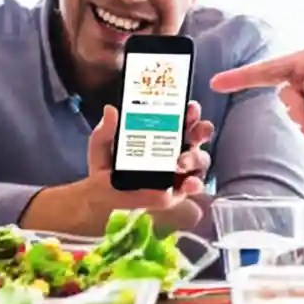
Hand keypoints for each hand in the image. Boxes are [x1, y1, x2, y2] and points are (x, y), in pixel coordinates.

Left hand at [84, 102, 212, 230]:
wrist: (101, 195)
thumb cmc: (107, 164)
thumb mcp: (102, 144)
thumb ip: (106, 129)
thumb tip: (110, 110)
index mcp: (162, 131)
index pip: (182, 116)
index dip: (191, 111)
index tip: (190, 107)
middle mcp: (177, 147)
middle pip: (199, 135)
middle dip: (202, 130)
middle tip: (194, 130)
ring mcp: (180, 170)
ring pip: (200, 159)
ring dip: (195, 158)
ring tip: (180, 162)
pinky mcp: (178, 190)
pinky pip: (194, 185)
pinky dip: (194, 183)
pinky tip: (187, 183)